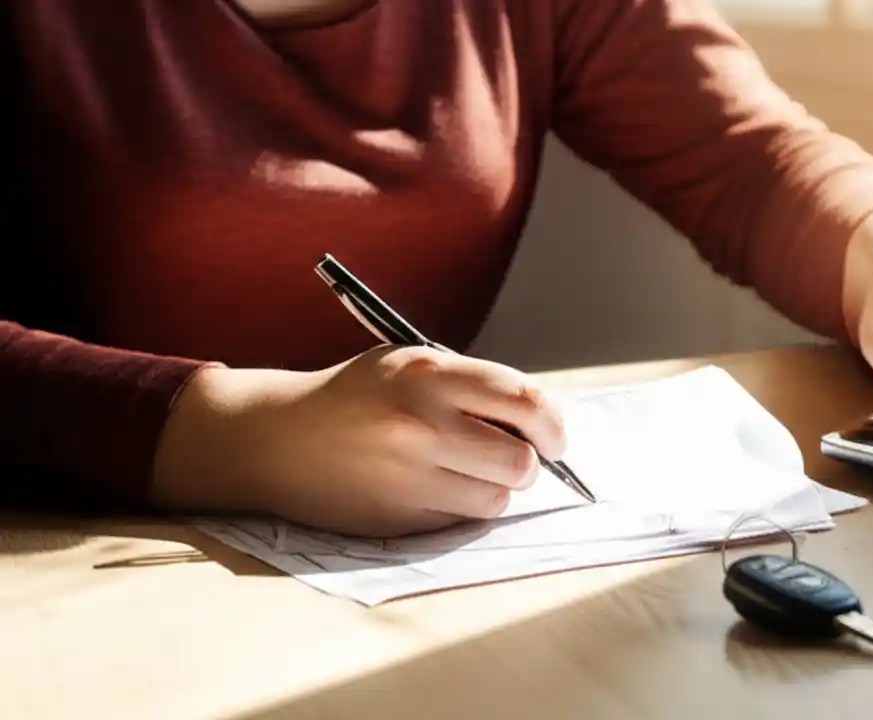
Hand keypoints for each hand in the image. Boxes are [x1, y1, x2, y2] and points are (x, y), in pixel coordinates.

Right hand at [152, 346, 565, 536]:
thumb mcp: (413, 364)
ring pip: (497, 499)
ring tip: (464, 470)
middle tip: (515, 458)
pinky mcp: (397, 517)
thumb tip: (541, 427)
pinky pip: (460, 521)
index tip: (553, 437)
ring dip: (494, 489)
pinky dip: (460, 508)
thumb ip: (475, 386)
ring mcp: (409, 476)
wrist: (280, 438)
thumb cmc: (361, 396)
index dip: (553, 425)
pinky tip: (431, 487)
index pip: (526, 402)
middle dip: (529, 463)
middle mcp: (422, 425)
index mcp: (431, 375)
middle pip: (522, 462)